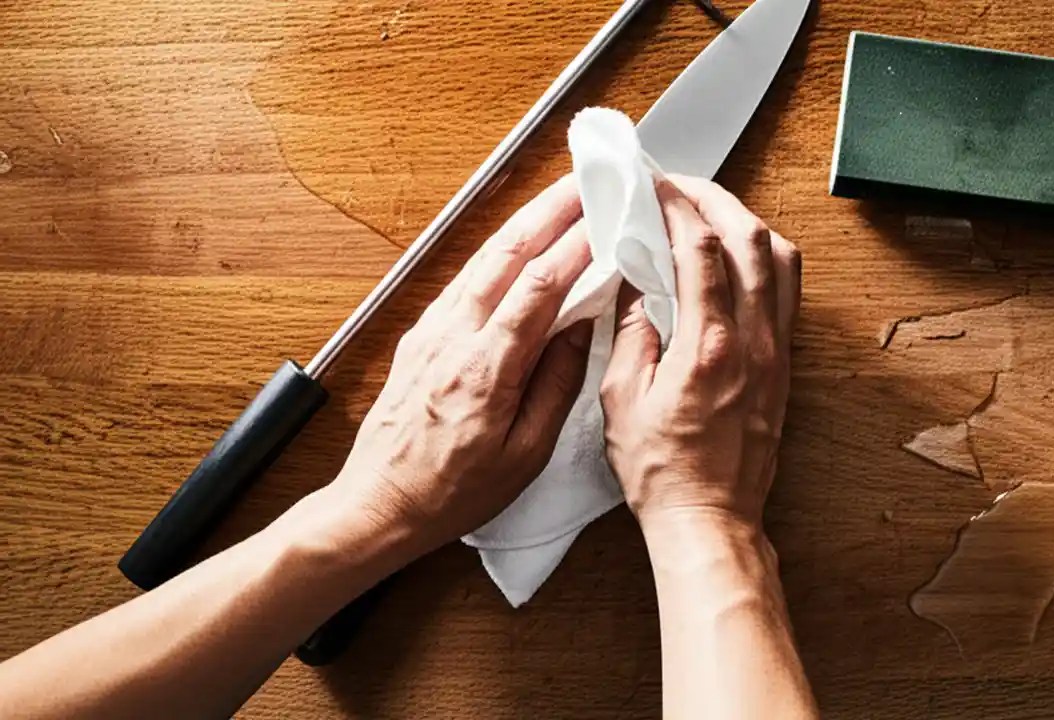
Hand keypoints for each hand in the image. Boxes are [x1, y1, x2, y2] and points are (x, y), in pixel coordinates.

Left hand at [331, 176, 593, 552]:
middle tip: (586, 181)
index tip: (607, 218)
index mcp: (486, 369)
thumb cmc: (454, 492)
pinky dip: (496, 252)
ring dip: (523, 223)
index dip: (575, 245)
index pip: (538, 287)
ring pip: (482, 259)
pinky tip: (515, 242)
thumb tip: (583, 328)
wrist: (380, 504)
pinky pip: (464, 279)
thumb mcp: (526, 454)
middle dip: (549, 210)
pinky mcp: (419, 335)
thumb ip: (557, 385)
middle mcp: (454, 338)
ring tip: (558, 198)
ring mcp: (431, 331)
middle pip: (506, 254)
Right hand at [601, 176, 800, 533]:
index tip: (657, 188)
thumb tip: (636, 290)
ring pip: (781, 262)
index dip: (678, 206)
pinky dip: (765, 262)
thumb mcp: (622, 400)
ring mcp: (775, 353)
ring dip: (748, 225)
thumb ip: (631, 334)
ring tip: (714, 215)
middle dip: (716, 201)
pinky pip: (787, 294)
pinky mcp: (783, 368)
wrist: (709, 518)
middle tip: (683, 190)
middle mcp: (753, 341)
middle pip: (751, 239)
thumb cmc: (664, 471)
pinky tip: (739, 262)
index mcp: (709, 345)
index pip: (701, 248)